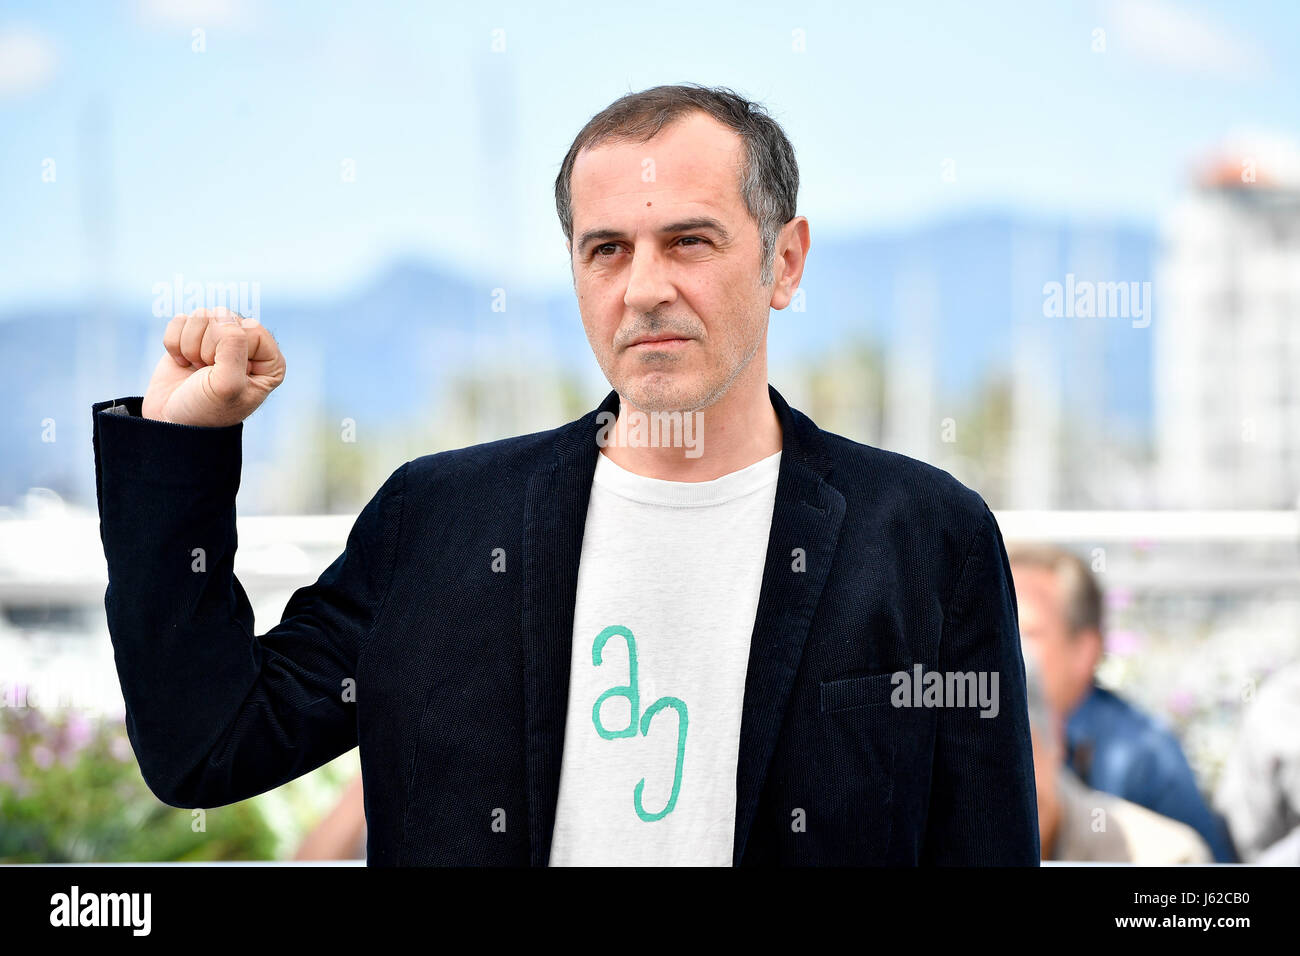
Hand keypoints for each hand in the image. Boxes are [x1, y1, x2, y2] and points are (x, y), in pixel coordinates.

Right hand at [141, 307, 286, 426]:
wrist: (171, 423)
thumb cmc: (206, 410)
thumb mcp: (227, 385)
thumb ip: (232, 346)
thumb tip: (223, 316)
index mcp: (269, 361)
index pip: (251, 328)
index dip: (229, 347)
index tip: (224, 373)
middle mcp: (248, 346)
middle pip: (224, 317)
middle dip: (207, 347)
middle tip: (207, 373)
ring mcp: (220, 339)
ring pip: (201, 315)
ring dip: (190, 346)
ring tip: (196, 369)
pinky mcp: (193, 336)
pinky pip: (181, 320)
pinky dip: (174, 344)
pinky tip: (183, 363)